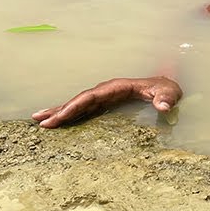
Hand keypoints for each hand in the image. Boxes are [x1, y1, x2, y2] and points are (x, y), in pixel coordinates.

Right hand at [31, 76, 181, 128]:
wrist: (168, 87)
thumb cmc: (168, 90)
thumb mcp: (170, 93)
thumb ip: (166, 98)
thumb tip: (163, 106)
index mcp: (117, 87)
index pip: (91, 97)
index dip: (75, 106)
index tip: (60, 116)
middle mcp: (106, 91)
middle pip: (79, 100)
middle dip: (60, 110)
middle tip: (41, 122)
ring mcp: (105, 98)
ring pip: (78, 104)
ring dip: (59, 112)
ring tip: (38, 120)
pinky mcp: (105, 105)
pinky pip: (84, 110)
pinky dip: (69, 115)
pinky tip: (57, 123)